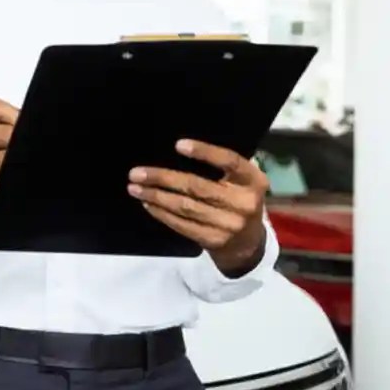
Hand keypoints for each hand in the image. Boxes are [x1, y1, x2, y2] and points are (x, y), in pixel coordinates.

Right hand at [0, 98, 19, 259]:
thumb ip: (1, 129)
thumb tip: (33, 121)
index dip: (14, 113)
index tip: (28, 123)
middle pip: (0, 133)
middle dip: (22, 138)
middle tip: (38, 146)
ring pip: (4, 158)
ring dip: (23, 160)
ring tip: (31, 163)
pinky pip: (5, 181)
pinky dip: (19, 179)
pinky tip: (22, 180)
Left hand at [128, 140, 269, 276]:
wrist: (248, 245)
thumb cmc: (238, 201)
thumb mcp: (242, 182)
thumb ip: (221, 168)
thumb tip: (177, 150)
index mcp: (253, 181)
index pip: (230, 162)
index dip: (206, 152)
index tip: (178, 145)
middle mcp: (244, 203)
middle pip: (197, 187)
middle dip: (163, 178)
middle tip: (136, 173)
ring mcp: (228, 224)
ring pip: (185, 207)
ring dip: (156, 196)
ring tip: (135, 188)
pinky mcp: (213, 240)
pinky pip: (181, 224)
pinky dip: (161, 213)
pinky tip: (148, 203)